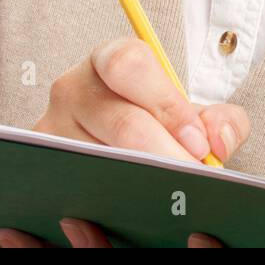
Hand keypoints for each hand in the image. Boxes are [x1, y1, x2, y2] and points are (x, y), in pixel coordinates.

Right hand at [0, 37, 248, 247]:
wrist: (124, 142)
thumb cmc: (159, 122)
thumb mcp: (192, 114)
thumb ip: (221, 121)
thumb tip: (218, 140)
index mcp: (109, 60)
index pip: (129, 65)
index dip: (167, 104)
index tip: (198, 142)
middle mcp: (73, 88)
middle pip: (121, 121)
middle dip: (165, 154)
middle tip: (193, 177)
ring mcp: (52, 128)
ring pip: (102, 159)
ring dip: (143, 181)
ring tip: (172, 193)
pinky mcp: (44, 164)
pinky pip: (80, 184)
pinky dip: (115, 197)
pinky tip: (140, 204)